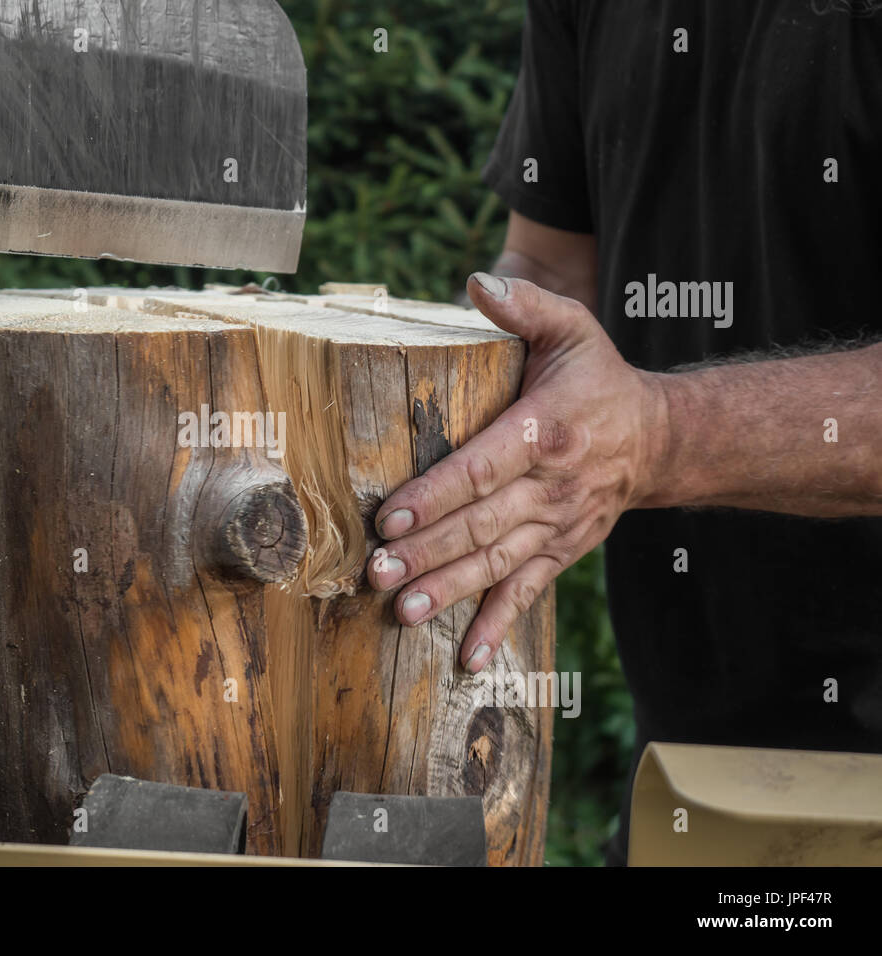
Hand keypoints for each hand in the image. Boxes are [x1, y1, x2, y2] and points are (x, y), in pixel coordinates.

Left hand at [366, 272, 666, 672]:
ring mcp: (559, 526)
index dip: (435, 497)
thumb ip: (525, 306)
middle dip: (428, 554)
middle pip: (482, 525)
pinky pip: (528, 593)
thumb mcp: (572, 329)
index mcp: (545, 430)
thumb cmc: (599, 380)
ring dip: (450, 592)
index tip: (391, 520)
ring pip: (498, 565)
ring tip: (402, 612)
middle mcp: (552, 486)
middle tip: (377, 574)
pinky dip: (498, 626)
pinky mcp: (563, 553)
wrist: (659, 439)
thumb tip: (477, 281)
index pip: (481, 468)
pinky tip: (467, 658)